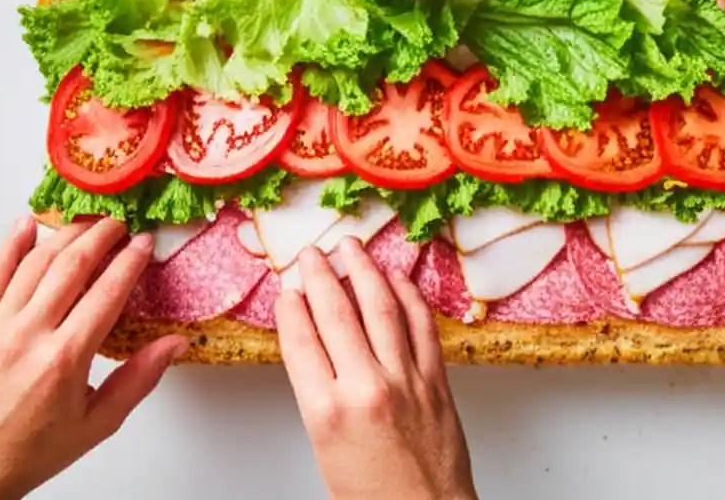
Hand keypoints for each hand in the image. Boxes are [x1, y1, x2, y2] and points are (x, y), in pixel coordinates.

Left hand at [0, 217, 186, 499]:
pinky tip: (25, 225)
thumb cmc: (30, 450)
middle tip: (120, 224)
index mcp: (64, 359)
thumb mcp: (98, 423)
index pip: (106, 292)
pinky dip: (8, 245)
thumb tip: (175, 345)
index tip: (144, 243)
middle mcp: (27, 336)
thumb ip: (139, 379)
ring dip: (64, 235)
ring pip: (33, 262)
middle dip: (100, 236)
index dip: (129, 261)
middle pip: (70, 266)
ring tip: (87, 223)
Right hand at [277, 239, 474, 499]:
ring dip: (364, 271)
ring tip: (352, 248)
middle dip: (321, 276)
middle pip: (337, 314)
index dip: (292, 307)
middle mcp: (365, 389)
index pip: (301, 341)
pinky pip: (422, 326)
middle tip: (311, 253)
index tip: (287, 286)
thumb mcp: (325, 448)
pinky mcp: (436, 381)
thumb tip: (316, 349)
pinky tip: (397, 278)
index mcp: (326, 413)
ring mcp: (406, 380)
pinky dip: (409, 296)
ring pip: (382, 308)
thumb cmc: (373, 498)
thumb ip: (320, 395)